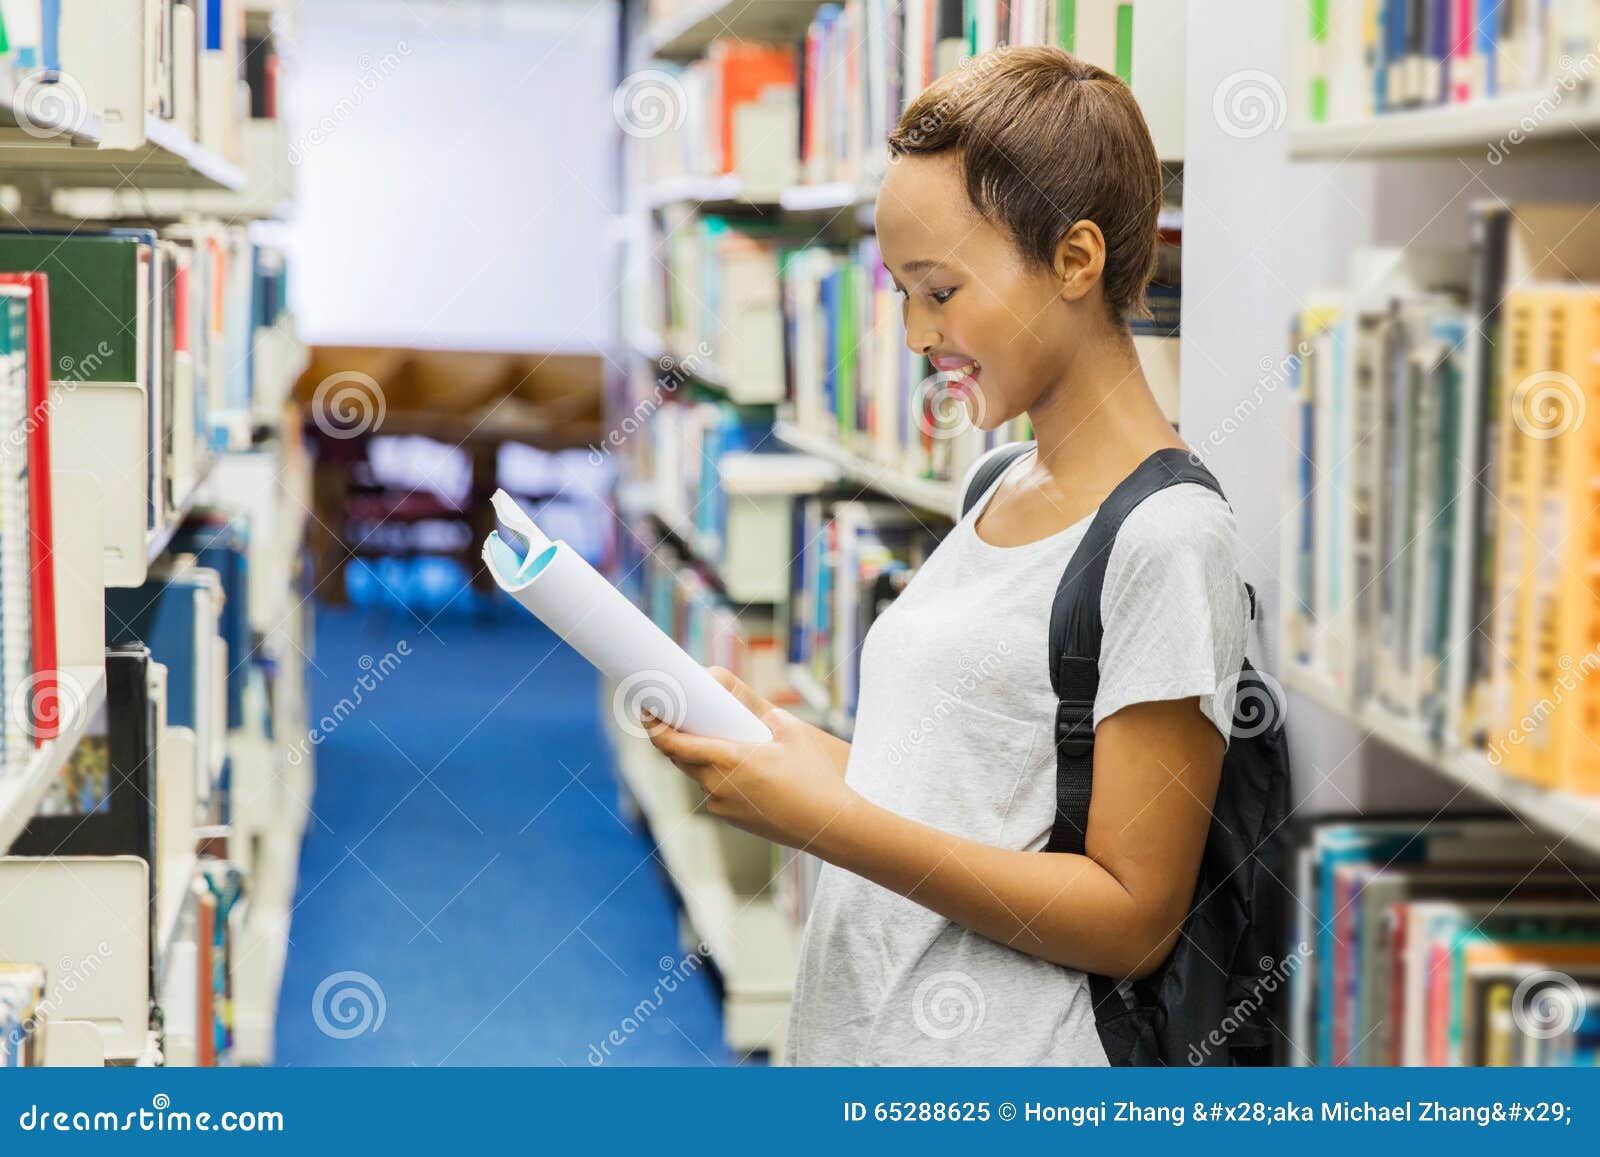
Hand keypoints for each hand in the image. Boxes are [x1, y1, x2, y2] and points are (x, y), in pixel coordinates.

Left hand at [643, 667, 859, 849]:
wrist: (832, 826)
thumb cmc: (814, 777)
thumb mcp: (792, 732)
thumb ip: (762, 711)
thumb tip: (742, 699)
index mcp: (728, 759)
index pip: (674, 744)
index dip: (655, 727)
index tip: (647, 710)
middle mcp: (718, 785)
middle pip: (681, 758)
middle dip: (675, 737)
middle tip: (677, 715)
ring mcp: (723, 806)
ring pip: (699, 775)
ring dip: (701, 757)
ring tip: (721, 741)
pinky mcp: (733, 819)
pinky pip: (716, 791)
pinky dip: (719, 776)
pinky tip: (743, 769)